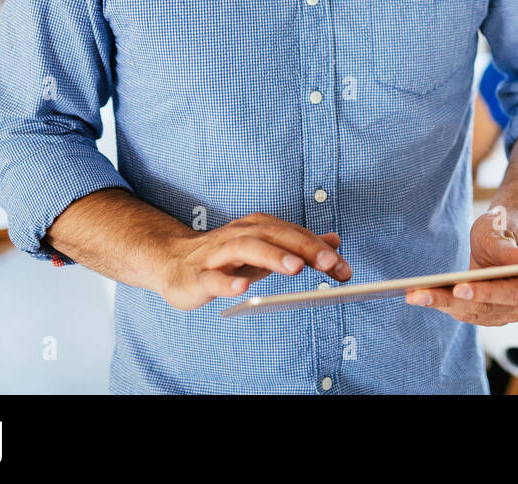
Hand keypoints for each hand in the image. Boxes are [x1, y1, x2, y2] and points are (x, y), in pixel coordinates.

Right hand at [160, 212, 351, 309]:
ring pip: (246, 249)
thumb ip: (300, 247)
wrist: (173, 262)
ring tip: (296, 268)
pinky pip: (213, 279)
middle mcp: (240, 235)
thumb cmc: (226, 258)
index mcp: (259, 228)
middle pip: (275, 236)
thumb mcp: (267, 250)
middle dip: (304, 248)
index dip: (320, 250)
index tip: (344, 268)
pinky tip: (243, 288)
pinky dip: (228, 283)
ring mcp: (218, 255)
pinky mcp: (198, 277)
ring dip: (273, 257)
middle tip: (330, 262)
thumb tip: (334, 241)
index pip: (294, 237)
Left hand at [405, 206, 517, 325]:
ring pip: (473, 313)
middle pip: (487, 308)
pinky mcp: (492, 315)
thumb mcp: (502, 230)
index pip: (511, 292)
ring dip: (442, 304)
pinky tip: (422, 296)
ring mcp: (510, 312)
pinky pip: (467, 313)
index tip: (459, 288)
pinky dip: (444, 304)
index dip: (485, 292)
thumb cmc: (502, 228)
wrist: (504, 235)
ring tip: (414, 295)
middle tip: (419, 294)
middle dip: (451, 301)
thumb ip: (511, 248)